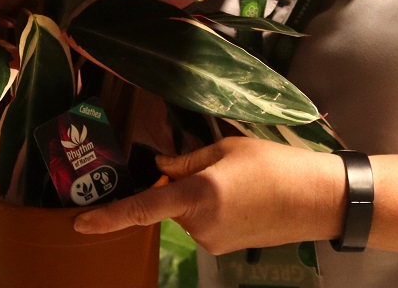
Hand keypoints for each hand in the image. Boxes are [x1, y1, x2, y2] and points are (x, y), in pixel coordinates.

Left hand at [73, 137, 344, 255]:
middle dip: (182, 188)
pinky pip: (206, 225)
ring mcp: (212, 241)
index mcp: (199, 194)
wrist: (316, 200)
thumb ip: (188, 160)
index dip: (108, 217)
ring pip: (189, 215)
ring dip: (201, 199)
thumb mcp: (229, 148)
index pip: (143, 208)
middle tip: (219, 168)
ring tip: (241, 182)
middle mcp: (200, 224)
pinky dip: (216, 210)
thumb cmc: (276, 165)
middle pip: (170, 206)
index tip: (80, 223)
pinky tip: (246, 198)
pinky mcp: (225, 249)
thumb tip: (159, 169)